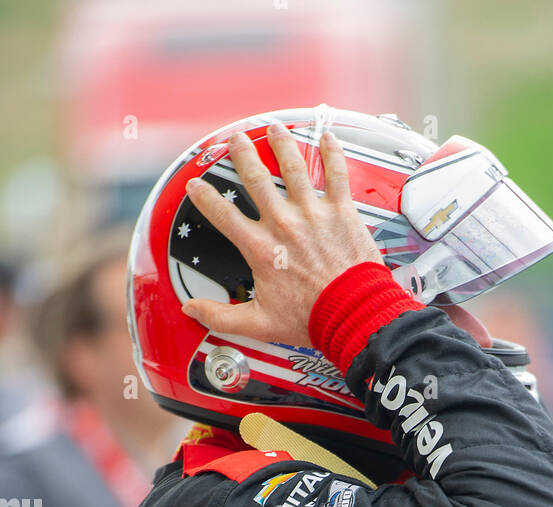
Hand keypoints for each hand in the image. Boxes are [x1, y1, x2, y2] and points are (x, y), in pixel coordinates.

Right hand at [181, 123, 383, 347]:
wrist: (353, 314)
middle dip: (243, 155)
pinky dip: (332, 152)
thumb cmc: (312, 319)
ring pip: (293, 167)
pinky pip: (336, 173)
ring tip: (274, 129)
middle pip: (256, 179)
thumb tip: (192, 310)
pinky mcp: (342, 211)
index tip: (196, 185)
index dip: (205, 198)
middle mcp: (284, 224)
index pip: (223, 216)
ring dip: (281, 144)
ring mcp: (313, 213)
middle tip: (236, 141)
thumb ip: (221, 316)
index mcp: (261, 248)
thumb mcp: (259, 324)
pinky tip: (327, 137)